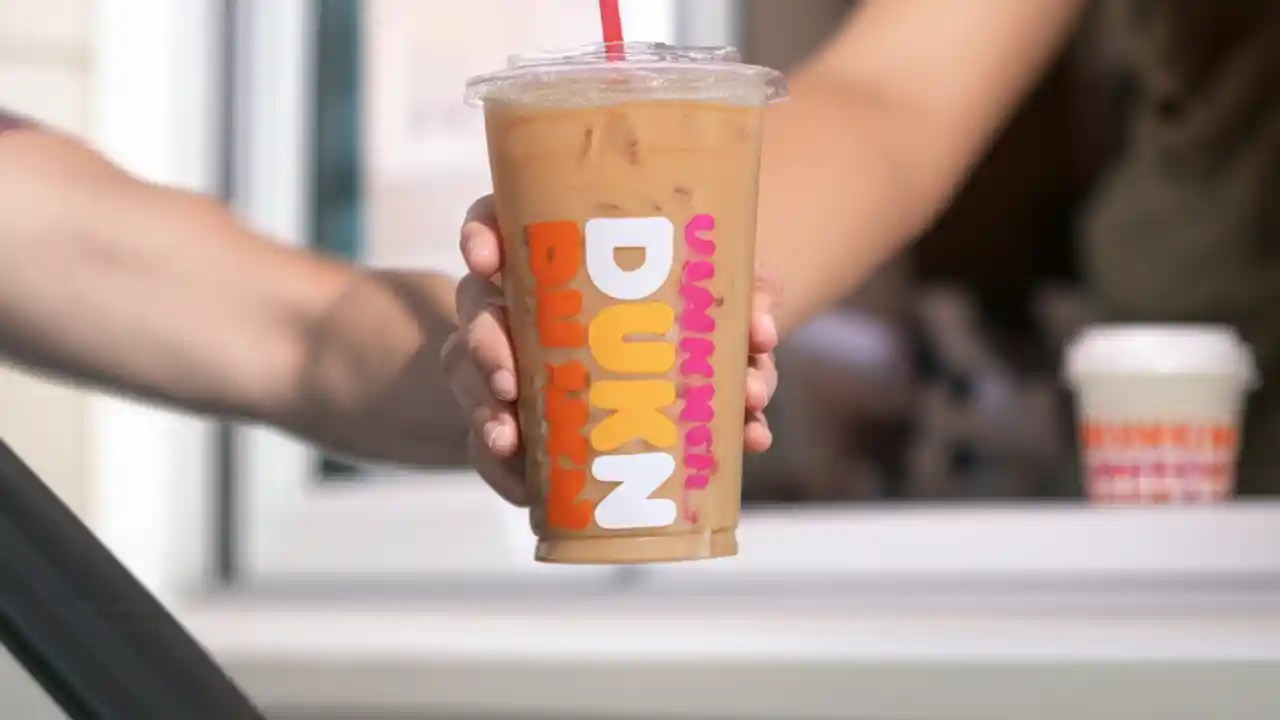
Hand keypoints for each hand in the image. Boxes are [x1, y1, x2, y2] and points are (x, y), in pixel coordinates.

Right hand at [441, 196, 780, 504]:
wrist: (685, 359)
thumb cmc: (694, 309)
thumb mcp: (719, 295)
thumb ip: (743, 299)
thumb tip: (756, 334)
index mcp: (552, 251)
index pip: (494, 225)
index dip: (480, 236)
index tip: (486, 258)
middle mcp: (517, 299)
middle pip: (476, 308)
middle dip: (484, 344)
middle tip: (507, 379)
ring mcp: (506, 360)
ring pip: (471, 378)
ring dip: (484, 410)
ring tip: (507, 438)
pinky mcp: (515, 420)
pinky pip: (493, 447)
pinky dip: (509, 473)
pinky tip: (526, 493)